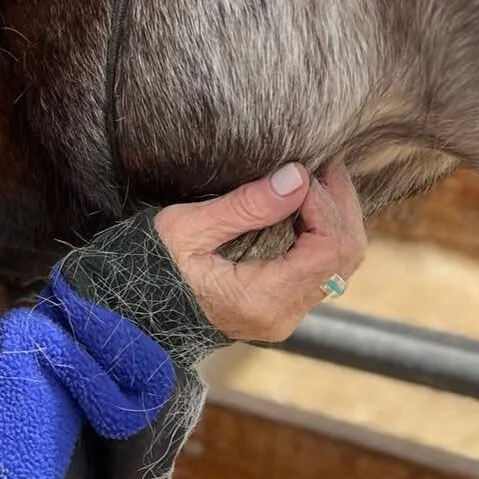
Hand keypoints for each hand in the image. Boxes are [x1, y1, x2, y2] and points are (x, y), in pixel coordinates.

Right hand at [154, 160, 366, 341]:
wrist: (133, 312)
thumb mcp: (187, 229)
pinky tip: (305, 203)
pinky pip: (321, 269)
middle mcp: (283, 314)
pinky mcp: (280, 305)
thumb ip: (244, 207)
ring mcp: (285, 314)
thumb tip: (297, 177)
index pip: (327, 250)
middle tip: (324, 163)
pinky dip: (322, 232)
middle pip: (344, 258)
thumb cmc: (149, 266)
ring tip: (316, 178)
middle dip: (341, 206)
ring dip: (335, 218)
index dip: (325, 204)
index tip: (303, 170)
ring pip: (339, 265)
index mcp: (261, 300)